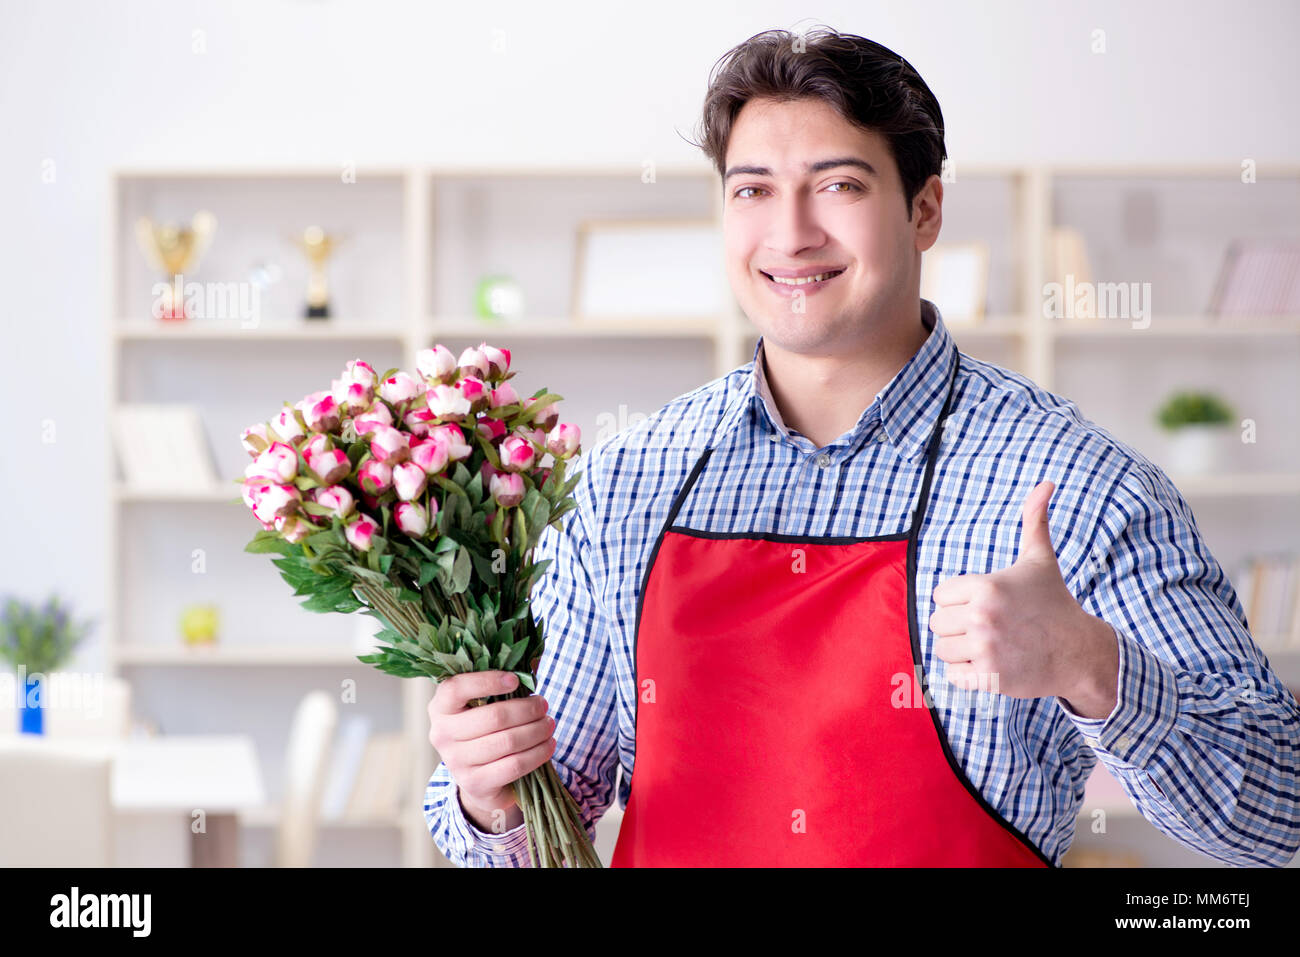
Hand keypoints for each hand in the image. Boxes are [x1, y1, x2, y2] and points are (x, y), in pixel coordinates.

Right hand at [427, 671, 554, 828]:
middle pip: (493, 717)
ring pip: (507, 741)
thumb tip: (531, 663)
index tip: (516, 680)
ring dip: (537, 731)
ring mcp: (456, 761)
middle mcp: (441, 734)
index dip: (488, 681)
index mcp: (440, 707)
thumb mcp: (484, 705)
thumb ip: (501, 683)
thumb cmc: (485, 730)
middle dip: (527, 709)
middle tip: (543, 705)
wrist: (478, 777)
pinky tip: (548, 745)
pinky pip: (514, 765)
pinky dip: (537, 754)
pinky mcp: (474, 783)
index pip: (457, 688)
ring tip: (549, 724)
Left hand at [929, 480, 1104, 700]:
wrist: (1080, 651)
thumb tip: (1046, 483)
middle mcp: (983, 616)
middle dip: (958, 627)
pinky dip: (967, 674)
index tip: (986, 605)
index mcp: (986, 586)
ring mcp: (986, 649)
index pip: (940, 595)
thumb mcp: (1039, 560)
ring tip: (990, 645)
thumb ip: (1034, 520)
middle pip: (938, 623)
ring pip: (942, 650)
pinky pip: (953, 676)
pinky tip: (991, 665)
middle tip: (990, 627)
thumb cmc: (1054, 604)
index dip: (959, 601)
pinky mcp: (989, 677)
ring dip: (961, 651)